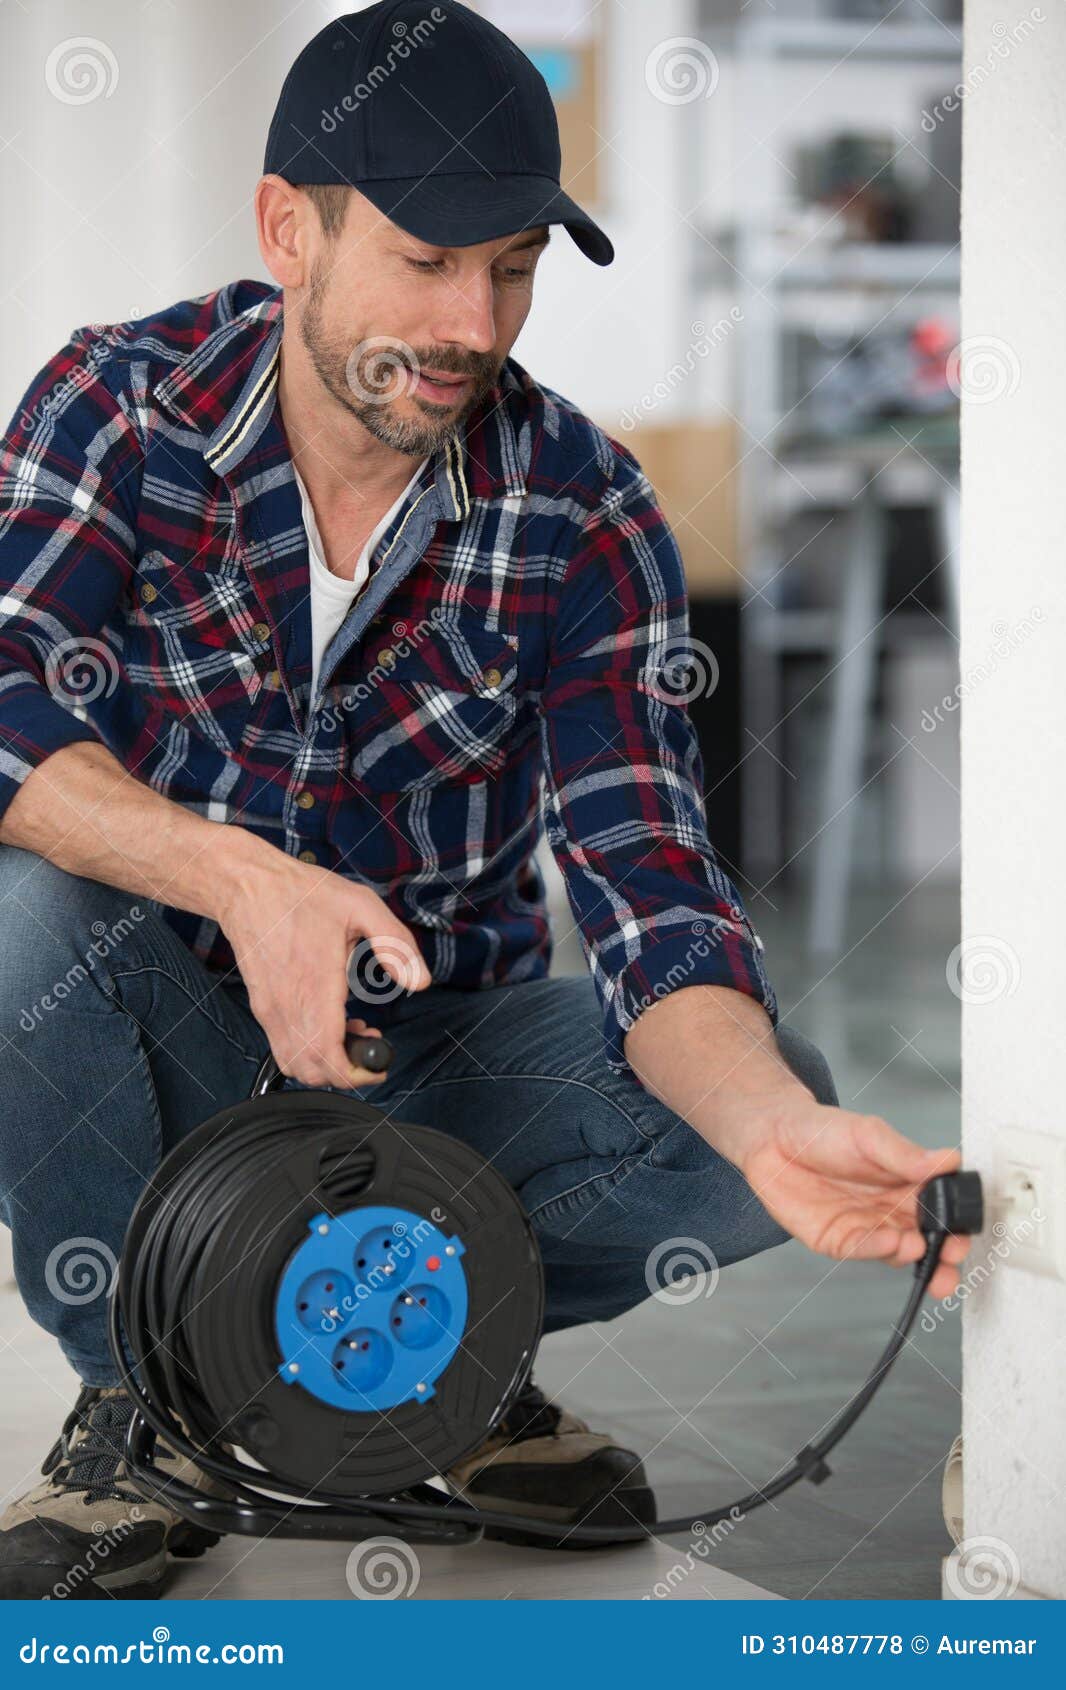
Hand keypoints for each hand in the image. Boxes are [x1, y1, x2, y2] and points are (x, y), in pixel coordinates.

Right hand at [212, 833, 428, 1088]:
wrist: (248, 886)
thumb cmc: (302, 894)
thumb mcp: (362, 905)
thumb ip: (396, 944)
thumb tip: (420, 981)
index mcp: (314, 985)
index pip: (328, 1057)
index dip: (356, 1074)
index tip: (379, 1064)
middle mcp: (287, 1006)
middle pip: (311, 1072)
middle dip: (346, 1071)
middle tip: (369, 1045)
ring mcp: (270, 1010)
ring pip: (294, 1064)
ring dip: (325, 1062)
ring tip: (351, 1033)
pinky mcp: (262, 1007)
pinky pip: (283, 1046)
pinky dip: (308, 1048)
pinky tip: (329, 1019)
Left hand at [735, 1100, 970, 1300]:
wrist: (772, 1138)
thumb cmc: (824, 1131)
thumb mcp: (869, 1134)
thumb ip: (906, 1154)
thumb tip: (950, 1161)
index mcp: (909, 1183)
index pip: (944, 1207)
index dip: (959, 1221)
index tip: (967, 1228)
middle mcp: (893, 1210)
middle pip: (929, 1238)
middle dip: (946, 1253)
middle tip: (953, 1254)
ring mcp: (867, 1227)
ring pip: (901, 1251)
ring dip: (915, 1255)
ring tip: (920, 1247)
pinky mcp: (839, 1240)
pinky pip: (864, 1250)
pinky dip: (879, 1249)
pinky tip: (892, 1243)